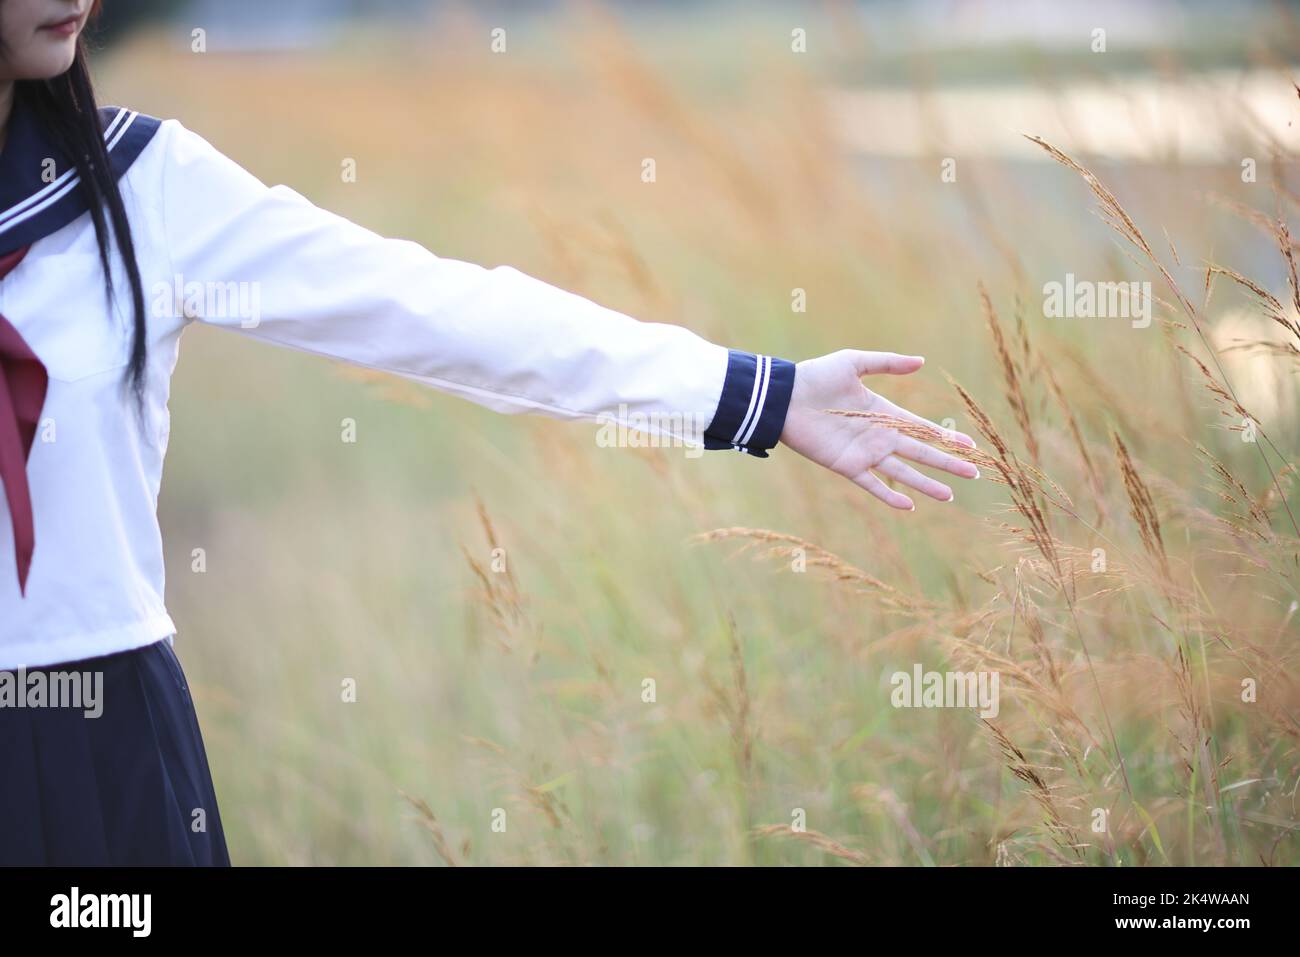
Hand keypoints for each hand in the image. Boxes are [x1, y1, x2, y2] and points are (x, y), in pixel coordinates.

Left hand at [778, 350, 979, 509]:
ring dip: (926, 484)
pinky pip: (872, 484)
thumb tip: (921, 361)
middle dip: (947, 464)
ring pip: (903, 472)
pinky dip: (889, 495)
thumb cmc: (817, 377)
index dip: (947, 438)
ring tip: (949, 496)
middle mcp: (879, 436)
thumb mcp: (854, 362)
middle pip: (920, 453)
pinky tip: (909, 506)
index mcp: (884, 413)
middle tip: (973, 474)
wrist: (785, 398)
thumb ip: (887, 363)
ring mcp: (864, 453)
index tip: (970, 446)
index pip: (923, 429)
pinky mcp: (846, 465)